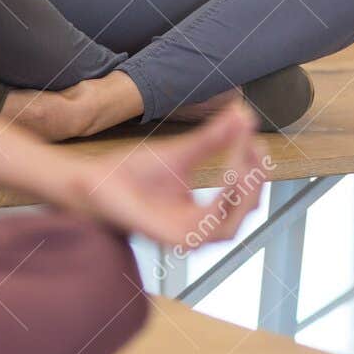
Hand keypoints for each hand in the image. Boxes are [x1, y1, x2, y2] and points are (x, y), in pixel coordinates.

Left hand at [68, 103, 265, 249]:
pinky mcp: (173, 238)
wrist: (97, 181)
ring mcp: (187, 237)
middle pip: (246, 212)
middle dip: (255, 179)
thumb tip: (243, 115)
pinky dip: (225, 203)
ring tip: (242, 158)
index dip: (256, 170)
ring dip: (243, 192)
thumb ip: (214, 139)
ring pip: (233, 224)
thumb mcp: (182, 152)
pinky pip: (211, 227)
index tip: (256, 140)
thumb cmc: (133, 173)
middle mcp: (199, 230)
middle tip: (253, 147)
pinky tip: (229, 176)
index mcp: (203, 215)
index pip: (243, 197)